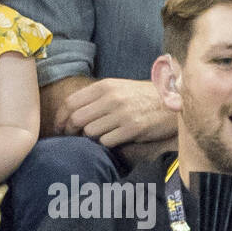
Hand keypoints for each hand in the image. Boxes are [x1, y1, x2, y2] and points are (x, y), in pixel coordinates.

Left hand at [57, 78, 176, 145]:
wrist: (172, 101)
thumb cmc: (141, 96)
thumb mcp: (117, 88)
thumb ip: (95, 97)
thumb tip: (70, 113)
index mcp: (104, 86)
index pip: (70, 102)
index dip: (60, 117)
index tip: (59, 127)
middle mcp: (111, 98)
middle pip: (76, 119)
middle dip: (70, 131)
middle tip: (71, 137)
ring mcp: (121, 114)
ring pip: (90, 132)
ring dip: (90, 138)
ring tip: (97, 136)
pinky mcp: (132, 129)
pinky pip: (106, 142)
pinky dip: (105, 144)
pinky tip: (112, 139)